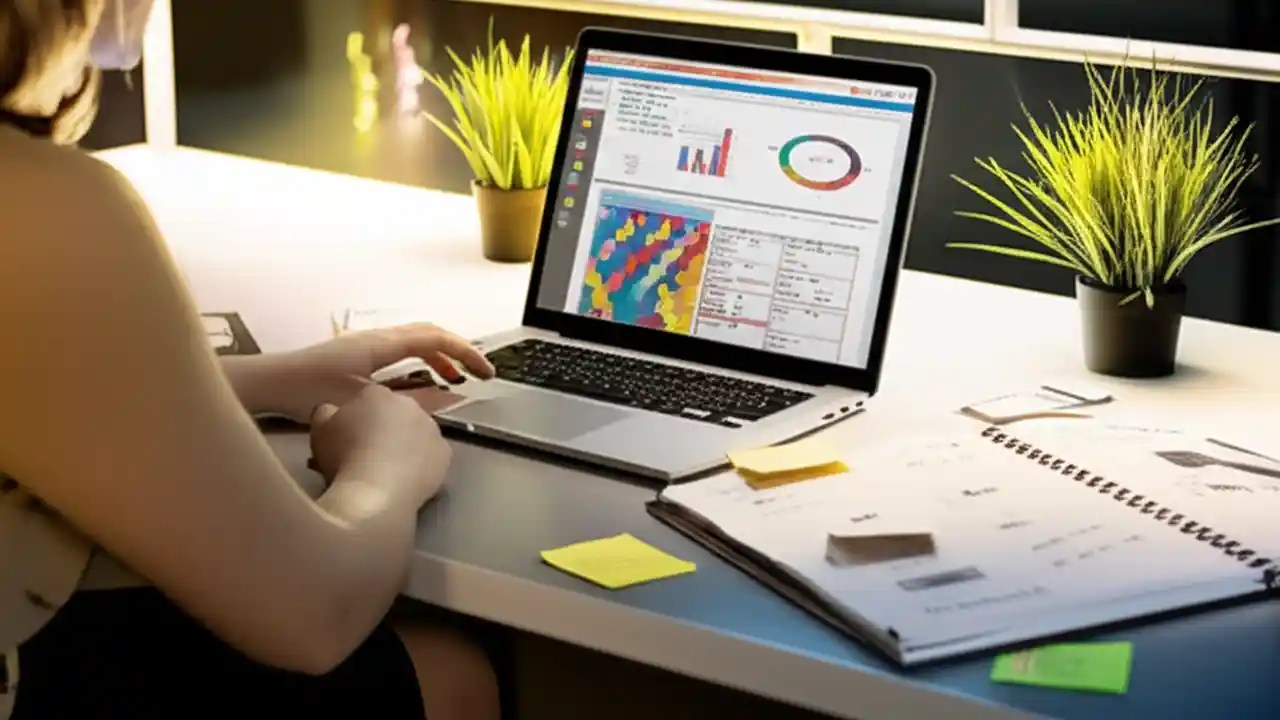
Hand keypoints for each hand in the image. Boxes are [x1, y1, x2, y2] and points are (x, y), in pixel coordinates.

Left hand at [270, 323, 494, 421]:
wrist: (266, 385)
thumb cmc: (307, 392)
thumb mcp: (362, 402)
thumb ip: (404, 402)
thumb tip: (439, 402)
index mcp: (380, 344)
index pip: (434, 339)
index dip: (465, 353)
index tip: (485, 372)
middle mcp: (374, 338)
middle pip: (427, 334)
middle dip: (457, 351)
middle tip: (477, 372)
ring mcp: (362, 345)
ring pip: (412, 341)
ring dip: (437, 357)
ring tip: (452, 378)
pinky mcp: (352, 356)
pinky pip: (397, 351)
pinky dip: (417, 362)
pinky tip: (417, 382)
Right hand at [309, 384, 451, 505]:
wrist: (376, 492)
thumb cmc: (343, 457)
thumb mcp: (319, 430)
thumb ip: (326, 413)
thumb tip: (332, 410)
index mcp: (377, 393)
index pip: (368, 397)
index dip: (358, 416)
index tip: (349, 435)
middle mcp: (409, 404)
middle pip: (396, 412)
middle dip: (386, 426)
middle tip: (370, 451)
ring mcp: (432, 428)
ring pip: (417, 431)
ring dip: (407, 443)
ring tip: (390, 467)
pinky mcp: (446, 453)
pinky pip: (432, 453)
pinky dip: (423, 461)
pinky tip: (409, 477)